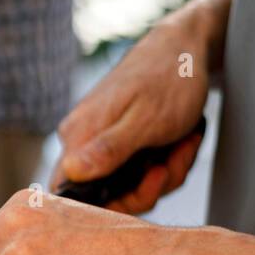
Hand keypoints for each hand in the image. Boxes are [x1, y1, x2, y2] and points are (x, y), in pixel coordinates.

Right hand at [54, 18, 209, 213]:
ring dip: (164, 173)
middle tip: (172, 162)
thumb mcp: (146, 120)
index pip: (69, 195)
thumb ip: (109, 149)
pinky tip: (181, 141)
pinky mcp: (118, 143)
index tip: (147, 188)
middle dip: (148, 188)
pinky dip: (166, 162)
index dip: (109, 205)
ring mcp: (100, 143)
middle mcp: (82, 142)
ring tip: (183, 143)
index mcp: (79, 136)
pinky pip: (139, 172)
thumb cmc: (167, 78)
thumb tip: (71, 173)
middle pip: (104, 195)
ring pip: (128, 186)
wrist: (185, 48)